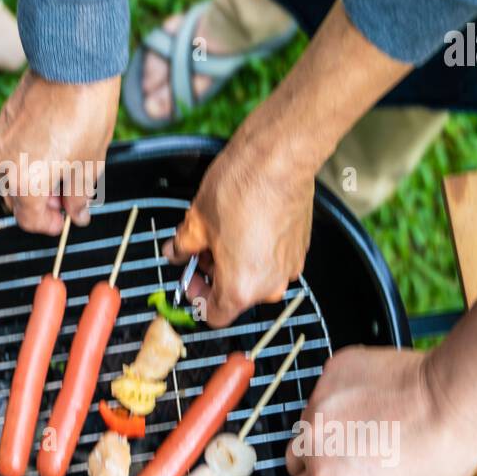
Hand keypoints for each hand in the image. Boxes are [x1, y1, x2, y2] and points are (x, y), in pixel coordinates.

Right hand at [0, 72, 118, 233]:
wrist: (74, 68)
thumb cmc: (85, 113)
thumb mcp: (90, 164)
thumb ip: (78, 196)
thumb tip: (76, 214)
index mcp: (27, 182)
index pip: (29, 220)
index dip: (48, 225)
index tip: (62, 220)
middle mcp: (5, 164)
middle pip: (16, 200)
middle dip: (40, 204)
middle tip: (65, 196)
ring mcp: (0, 141)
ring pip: (11, 175)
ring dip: (32, 180)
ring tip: (60, 169)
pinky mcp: (1, 122)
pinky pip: (9, 151)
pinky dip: (25, 158)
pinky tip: (48, 148)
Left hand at [163, 116, 314, 326]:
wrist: (279, 160)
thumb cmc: (240, 189)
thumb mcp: (196, 221)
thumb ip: (183, 246)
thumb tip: (176, 252)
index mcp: (241, 288)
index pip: (214, 315)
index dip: (196, 297)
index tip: (189, 277)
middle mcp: (270, 285)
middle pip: (236, 295)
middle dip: (214, 275)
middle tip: (200, 249)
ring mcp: (289, 267)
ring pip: (256, 277)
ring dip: (236, 263)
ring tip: (221, 232)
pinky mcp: (300, 249)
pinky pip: (272, 260)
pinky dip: (257, 250)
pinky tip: (244, 225)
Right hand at [285, 346, 476, 475]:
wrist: (455, 403)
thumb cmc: (437, 462)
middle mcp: (313, 439)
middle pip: (296, 461)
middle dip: (318, 467)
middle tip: (355, 463)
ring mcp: (320, 400)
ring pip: (310, 424)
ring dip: (328, 431)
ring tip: (371, 430)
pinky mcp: (333, 371)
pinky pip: (326, 391)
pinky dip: (342, 400)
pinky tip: (376, 404)